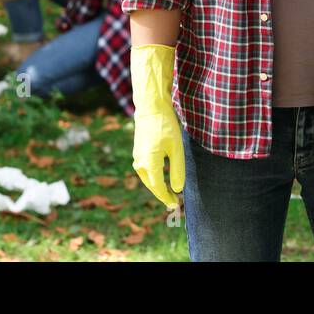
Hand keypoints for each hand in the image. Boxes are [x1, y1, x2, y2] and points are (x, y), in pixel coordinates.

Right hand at [131, 44, 184, 208]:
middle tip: (174, 203)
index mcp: (149, 164)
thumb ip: (177, 170)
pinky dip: (153, 177)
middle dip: (162, 194)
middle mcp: (140, 163)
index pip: (158, 188)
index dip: (166, 198)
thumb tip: (177, 189)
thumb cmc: (165, 126)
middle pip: (151, 185)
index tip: (175, 206)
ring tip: (168, 193)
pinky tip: (160, 177)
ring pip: (147, 178)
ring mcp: (137, 157)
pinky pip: (145, 170)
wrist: (150, 107)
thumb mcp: (176, 149)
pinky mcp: (137, 152)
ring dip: (157, 186)